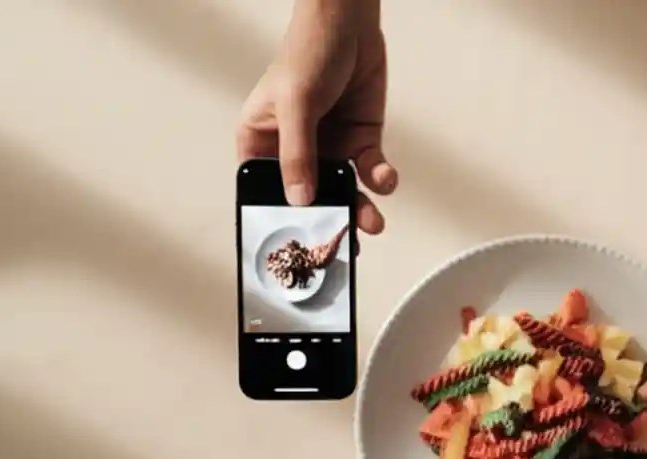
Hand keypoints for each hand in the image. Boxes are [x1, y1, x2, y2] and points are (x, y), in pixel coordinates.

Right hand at [236, 0, 395, 232]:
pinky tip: (384, 176)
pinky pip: (369, 171)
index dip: (279, 219)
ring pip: (343, 191)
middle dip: (329, 220)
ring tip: (373, 223)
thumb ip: (298, 154)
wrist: (351, 23)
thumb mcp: (297, 103)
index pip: (264, 191)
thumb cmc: (308, 53)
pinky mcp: (359, 141)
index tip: (298, 247)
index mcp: (261, 143)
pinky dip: (379, 178)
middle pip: (309, 199)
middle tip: (347, 245)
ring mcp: (328, 148)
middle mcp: (294, 152)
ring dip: (359, 209)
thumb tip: (300, 199)